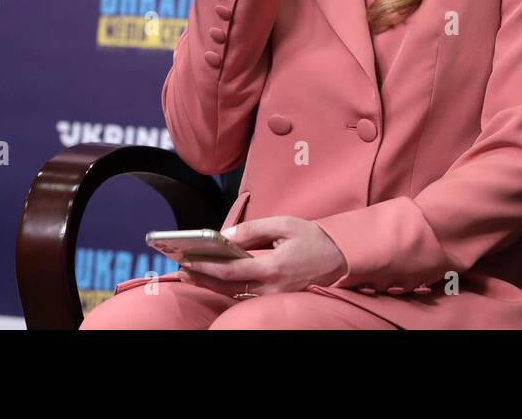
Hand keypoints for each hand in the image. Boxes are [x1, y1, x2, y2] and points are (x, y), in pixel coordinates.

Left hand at [176, 216, 346, 296]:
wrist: (340, 260)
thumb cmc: (313, 239)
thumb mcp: (284, 224)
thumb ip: (253, 229)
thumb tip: (224, 235)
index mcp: (273, 267)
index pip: (231, 271)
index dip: (206, 267)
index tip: (188, 259)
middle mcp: (271, 288)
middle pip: (227, 287)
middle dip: (202, 278)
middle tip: (181, 269)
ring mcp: (273, 296)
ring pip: (234, 294)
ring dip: (211, 284)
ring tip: (191, 274)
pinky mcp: (275, 298)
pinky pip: (245, 295)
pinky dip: (226, 287)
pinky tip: (213, 279)